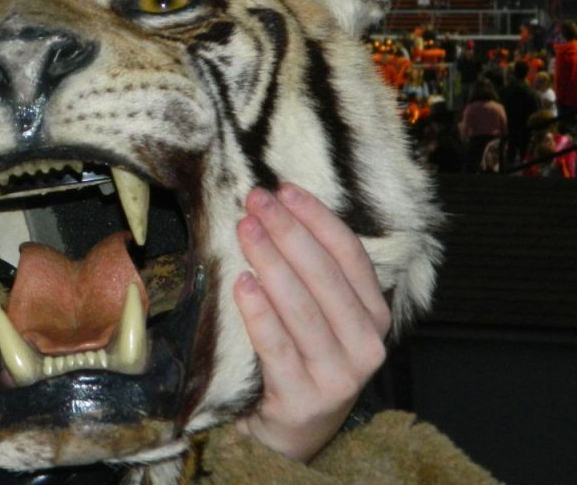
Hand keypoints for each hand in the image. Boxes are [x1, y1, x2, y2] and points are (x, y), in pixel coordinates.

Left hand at [231, 182, 390, 462]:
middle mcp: (367, 344)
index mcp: (375, 316)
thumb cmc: (302, 356)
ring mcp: (338, 374)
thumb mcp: (321, 314)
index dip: (318, 218)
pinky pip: (278, 348)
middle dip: (289, 232)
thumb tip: (278, 207)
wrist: (292, 428)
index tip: (285, 189)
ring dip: (272, 263)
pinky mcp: (304, 398)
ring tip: (246, 230)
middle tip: (256, 201)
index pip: (350, 256)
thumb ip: (312, 271)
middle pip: (325, 277)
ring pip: (303, 308)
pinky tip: (242, 283)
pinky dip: (260, 314)